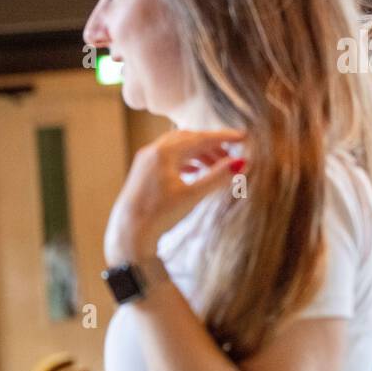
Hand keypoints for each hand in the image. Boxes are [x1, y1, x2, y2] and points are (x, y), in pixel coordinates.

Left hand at [104, 128, 245, 264]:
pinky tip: (195, 170)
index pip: (200, 138)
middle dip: (211, 145)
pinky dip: (185, 160)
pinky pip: (168, 157)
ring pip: (178, 147)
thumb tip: (240, 164)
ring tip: (216, 165)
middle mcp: (153, 151)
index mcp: (164, 153)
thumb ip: (217, 177)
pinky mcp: (143, 171)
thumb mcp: (192, 196)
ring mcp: (146, 160)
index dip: (224, 137)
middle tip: (231, 153)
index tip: (242, 137)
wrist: (129, 233)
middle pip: (189, 139)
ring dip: (199, 152)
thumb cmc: (160, 214)